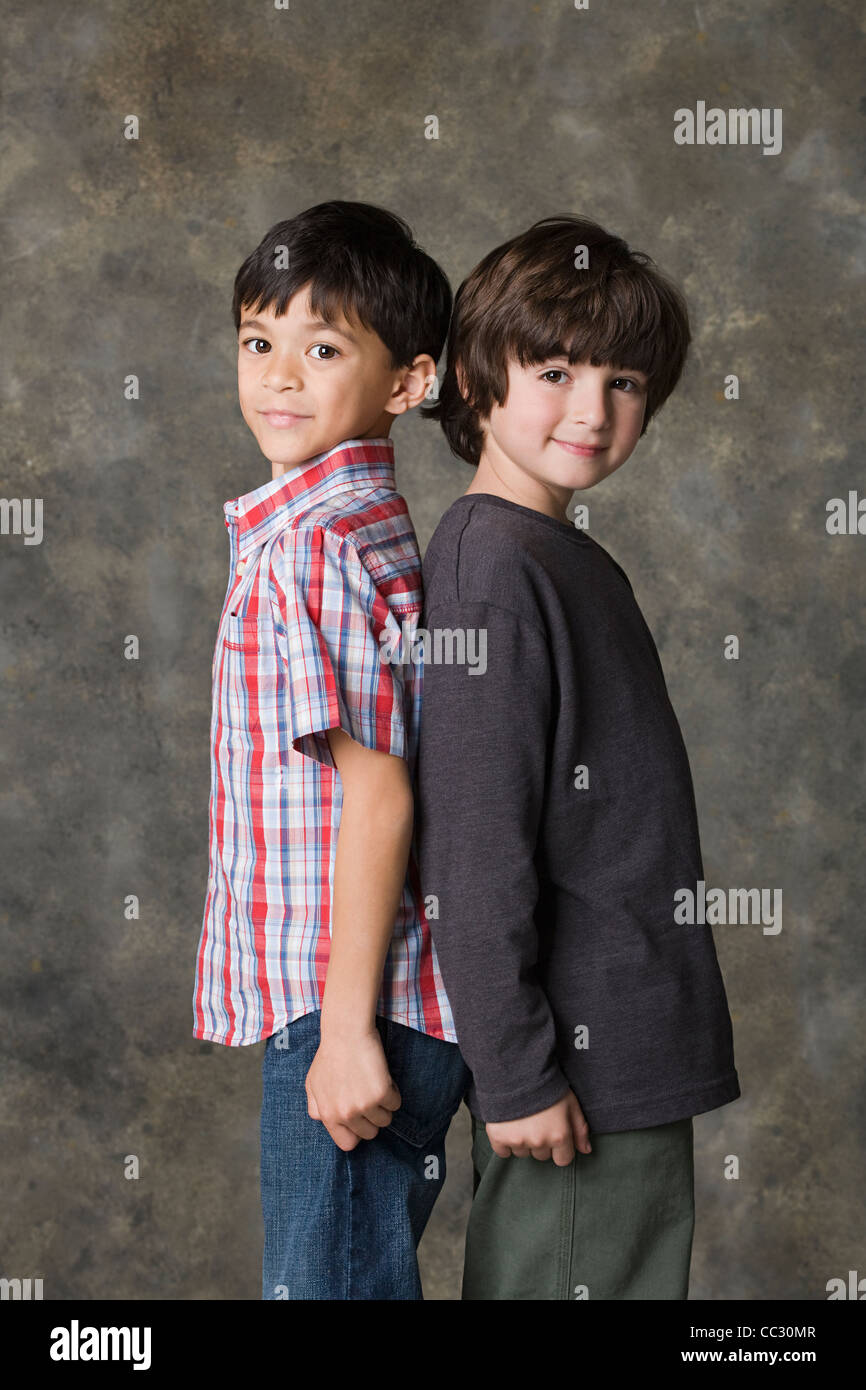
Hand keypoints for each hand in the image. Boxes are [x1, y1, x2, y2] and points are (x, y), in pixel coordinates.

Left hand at [305, 1027, 401, 1151]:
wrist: (345, 1033)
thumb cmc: (329, 1055)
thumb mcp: (312, 1083)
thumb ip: (315, 1106)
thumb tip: (323, 1119)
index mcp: (328, 1115)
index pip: (348, 1144)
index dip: (357, 1133)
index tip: (360, 1120)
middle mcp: (345, 1114)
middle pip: (370, 1133)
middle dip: (372, 1118)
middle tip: (369, 1098)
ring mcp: (364, 1105)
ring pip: (385, 1120)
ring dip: (384, 1105)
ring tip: (375, 1085)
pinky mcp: (381, 1093)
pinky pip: (395, 1104)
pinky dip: (393, 1093)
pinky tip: (383, 1078)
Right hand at [485, 1090, 590, 1165]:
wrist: (516, 1069)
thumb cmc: (546, 1084)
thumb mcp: (570, 1103)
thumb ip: (580, 1128)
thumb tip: (586, 1150)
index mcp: (559, 1135)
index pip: (562, 1160)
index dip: (559, 1147)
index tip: (553, 1134)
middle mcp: (539, 1142)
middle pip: (541, 1155)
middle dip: (540, 1142)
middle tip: (536, 1121)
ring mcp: (518, 1140)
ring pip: (522, 1153)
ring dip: (523, 1141)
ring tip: (521, 1119)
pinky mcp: (499, 1137)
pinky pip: (503, 1152)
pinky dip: (504, 1143)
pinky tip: (508, 1127)